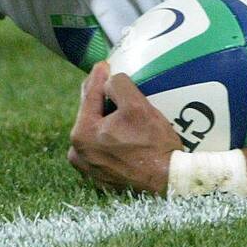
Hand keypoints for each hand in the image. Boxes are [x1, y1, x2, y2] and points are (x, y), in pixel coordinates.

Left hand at [68, 62, 183, 194]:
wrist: (168, 182)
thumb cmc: (153, 145)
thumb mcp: (137, 106)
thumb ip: (118, 85)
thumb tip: (109, 80)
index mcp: (82, 133)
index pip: (89, 95)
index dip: (99, 76)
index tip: (104, 64)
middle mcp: (78, 152)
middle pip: (90, 114)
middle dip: (101, 97)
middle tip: (110, 82)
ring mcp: (87, 167)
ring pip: (94, 131)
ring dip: (104, 118)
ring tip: (118, 106)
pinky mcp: (98, 176)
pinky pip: (100, 148)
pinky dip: (108, 136)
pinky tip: (122, 130)